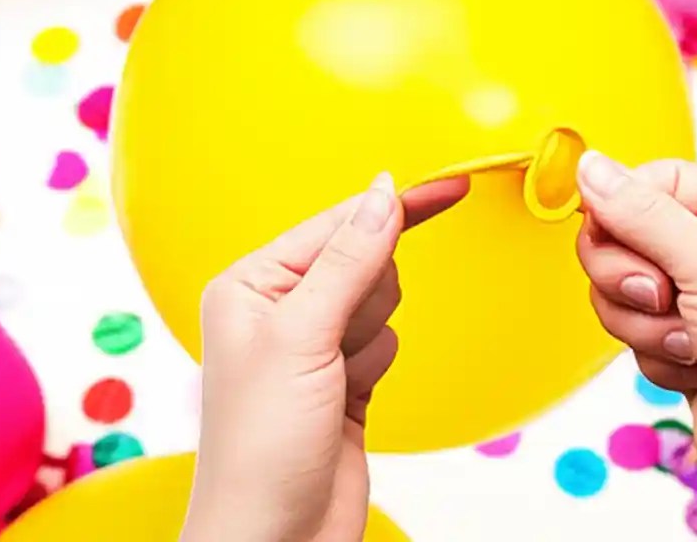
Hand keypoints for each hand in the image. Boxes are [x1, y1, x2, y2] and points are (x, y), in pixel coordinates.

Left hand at [182, 174, 468, 541]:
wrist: (277, 538)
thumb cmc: (259, 447)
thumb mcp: (302, 338)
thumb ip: (348, 259)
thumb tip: (382, 194)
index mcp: (250, 285)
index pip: (333, 225)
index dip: (388, 208)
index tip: (446, 189)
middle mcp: (278, 309)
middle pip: (365, 262)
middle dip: (366, 301)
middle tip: (336, 346)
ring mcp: (313, 345)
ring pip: (382, 304)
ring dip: (370, 343)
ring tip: (335, 383)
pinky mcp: (344, 379)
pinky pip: (385, 342)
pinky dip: (376, 368)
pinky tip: (346, 401)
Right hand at [575, 154, 696, 541]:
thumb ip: (645, 215)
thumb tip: (592, 167)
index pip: (655, 181)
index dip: (622, 209)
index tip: (613, 238)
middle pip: (624, 235)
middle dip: (630, 276)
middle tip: (663, 298)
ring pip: (621, 290)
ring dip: (645, 325)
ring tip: (693, 344)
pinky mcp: (683, 346)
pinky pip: (632, 332)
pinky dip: (654, 357)